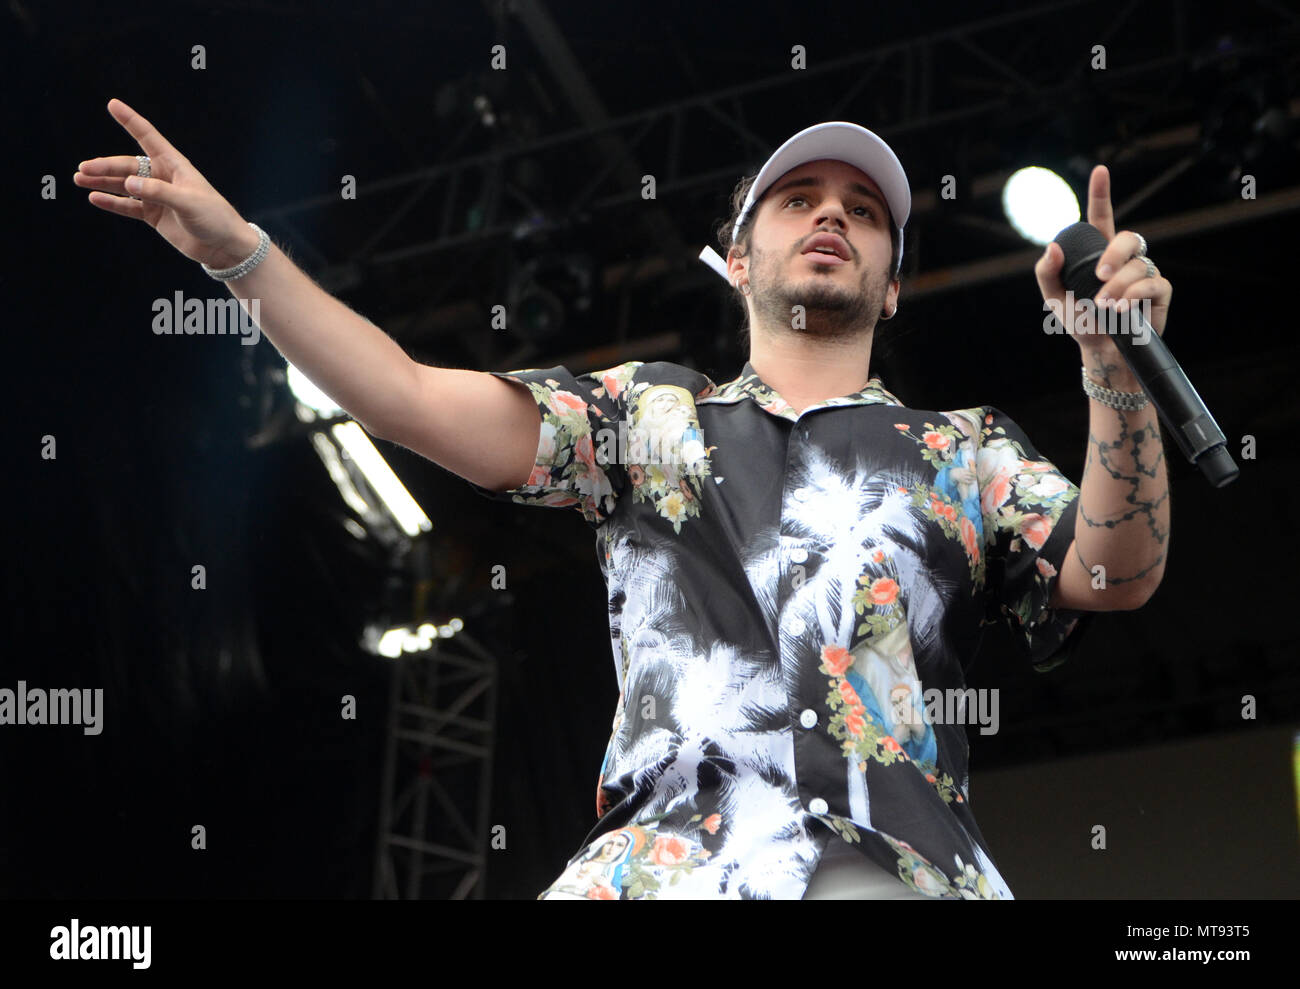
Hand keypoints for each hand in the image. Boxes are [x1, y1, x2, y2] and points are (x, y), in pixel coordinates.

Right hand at [74, 98, 255, 267]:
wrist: (224, 246)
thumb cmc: (215, 218)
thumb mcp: (188, 203)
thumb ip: (158, 192)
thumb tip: (128, 183)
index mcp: (175, 166)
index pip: (149, 137)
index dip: (131, 121)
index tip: (113, 104)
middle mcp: (163, 178)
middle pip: (129, 166)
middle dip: (105, 166)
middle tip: (83, 169)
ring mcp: (157, 197)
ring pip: (124, 185)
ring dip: (103, 182)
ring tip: (80, 179)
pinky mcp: (155, 215)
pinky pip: (128, 206)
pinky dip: (112, 202)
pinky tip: (95, 197)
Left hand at [1035, 165, 1171, 353]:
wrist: (1100, 352)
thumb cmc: (1080, 322)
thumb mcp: (1054, 299)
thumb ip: (1047, 274)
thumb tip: (1052, 247)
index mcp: (1098, 253)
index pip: (1101, 218)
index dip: (1101, 194)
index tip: (1100, 170)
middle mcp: (1124, 259)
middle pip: (1129, 237)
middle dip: (1114, 254)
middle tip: (1099, 276)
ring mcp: (1144, 273)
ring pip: (1138, 264)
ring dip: (1118, 285)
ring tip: (1104, 305)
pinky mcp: (1160, 292)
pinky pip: (1153, 282)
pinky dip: (1134, 294)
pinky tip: (1122, 308)